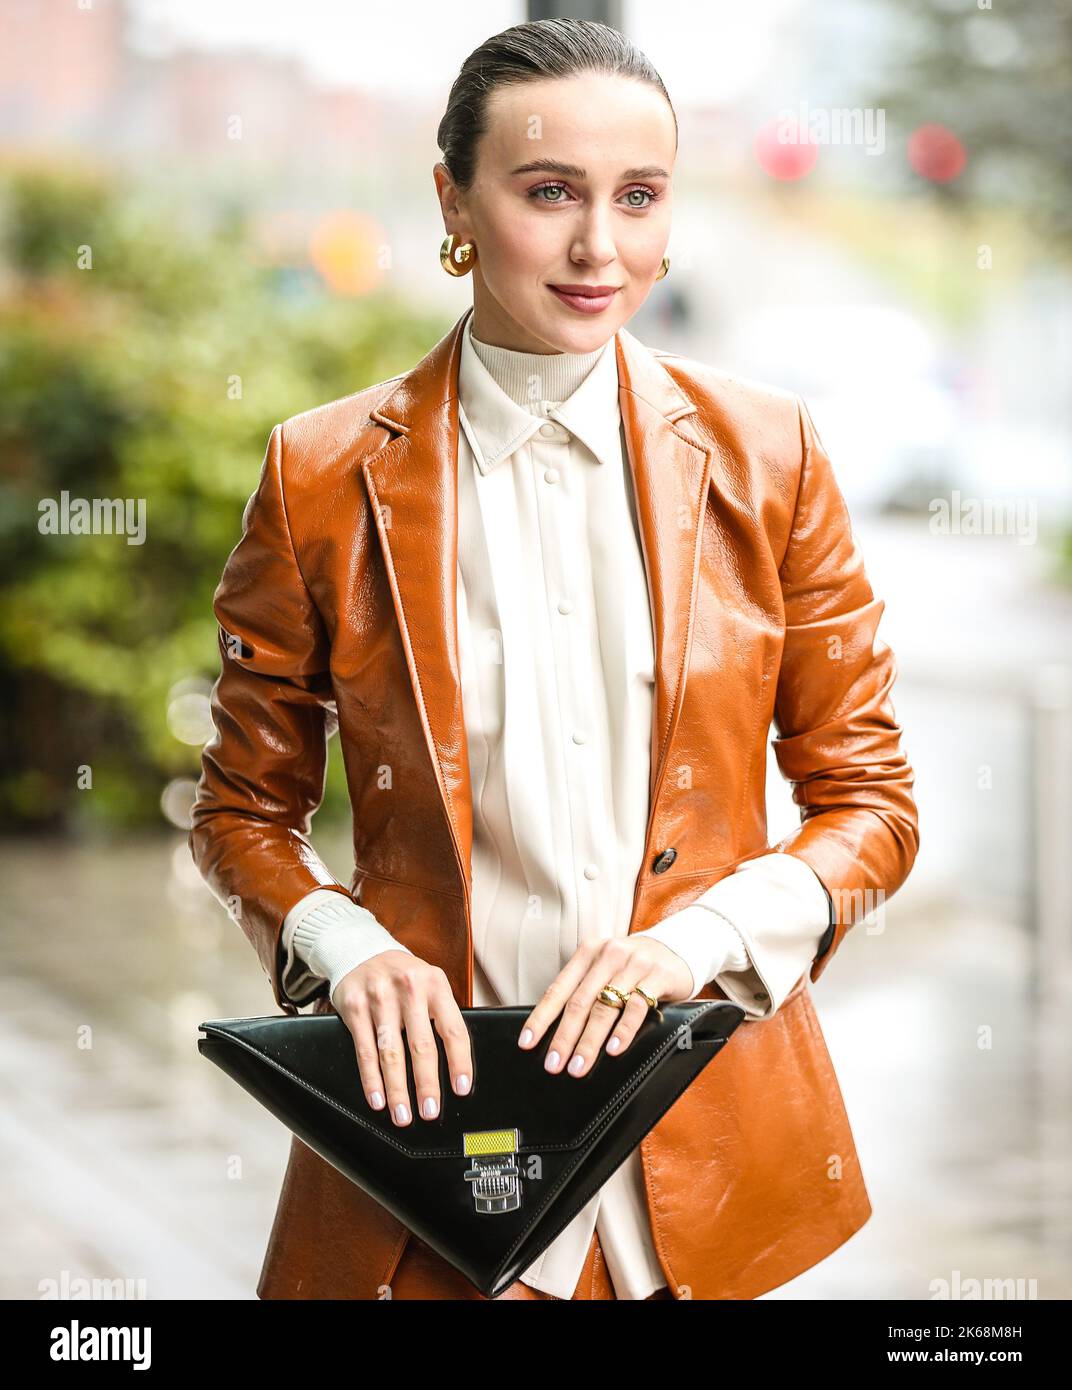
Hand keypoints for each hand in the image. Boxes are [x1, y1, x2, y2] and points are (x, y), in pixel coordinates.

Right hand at [333, 951, 473, 1126]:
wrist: (360, 949)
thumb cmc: (403, 976)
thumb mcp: (429, 983)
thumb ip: (441, 1014)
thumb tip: (457, 1064)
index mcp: (435, 984)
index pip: (452, 1029)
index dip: (459, 1061)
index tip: (462, 1089)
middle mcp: (409, 988)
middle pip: (421, 1045)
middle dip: (426, 1083)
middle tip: (430, 1111)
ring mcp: (379, 997)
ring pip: (390, 1052)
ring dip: (397, 1089)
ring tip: (403, 1115)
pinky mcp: (354, 1006)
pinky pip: (365, 1049)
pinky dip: (371, 1079)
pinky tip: (378, 1098)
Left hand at [516, 936, 693, 1077]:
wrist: (678, 947)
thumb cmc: (633, 966)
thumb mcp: (605, 968)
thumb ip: (585, 990)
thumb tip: (556, 1032)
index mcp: (588, 952)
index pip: (558, 989)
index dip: (541, 1017)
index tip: (527, 1043)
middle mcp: (608, 955)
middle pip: (580, 1001)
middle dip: (564, 1037)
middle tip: (553, 1064)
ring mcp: (634, 964)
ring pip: (606, 1007)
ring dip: (590, 1041)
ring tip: (578, 1066)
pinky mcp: (657, 976)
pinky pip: (637, 1006)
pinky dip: (623, 1030)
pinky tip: (613, 1049)